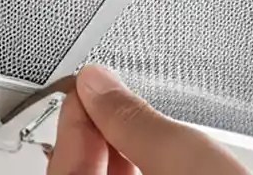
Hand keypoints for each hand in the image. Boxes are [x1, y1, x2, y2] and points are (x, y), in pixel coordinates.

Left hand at [47, 65, 250, 174]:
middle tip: (114, 97)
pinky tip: (158, 160)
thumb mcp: (188, 158)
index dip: (76, 118)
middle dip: (99, 136)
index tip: (89, 86)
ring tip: (140, 126)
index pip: (64, 165)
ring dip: (120, 157)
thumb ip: (137, 120)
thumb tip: (101, 86)